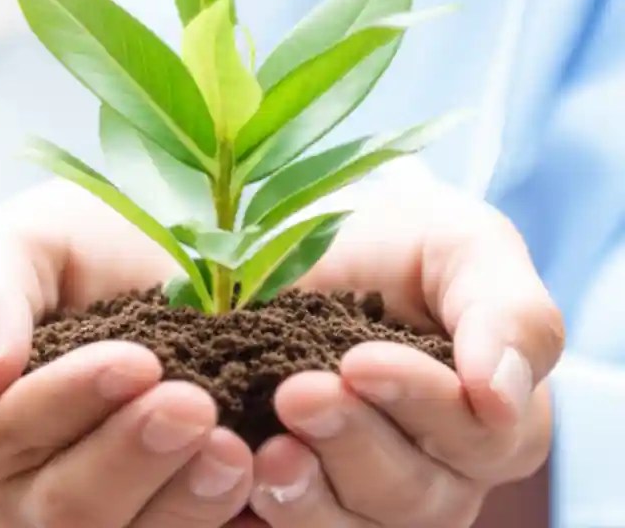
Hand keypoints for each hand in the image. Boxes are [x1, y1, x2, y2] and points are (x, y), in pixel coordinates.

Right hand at [0, 181, 255, 526]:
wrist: (174, 257)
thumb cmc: (78, 248)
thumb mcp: (22, 242)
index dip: (62, 404)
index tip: (137, 360)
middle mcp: (21, 490)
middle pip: (62, 510)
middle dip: (129, 459)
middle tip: (194, 405)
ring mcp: (103, 518)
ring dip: (184, 505)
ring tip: (237, 452)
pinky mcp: (170, 523)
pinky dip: (231, 523)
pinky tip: (273, 483)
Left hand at [249, 182, 562, 526]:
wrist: (291, 244)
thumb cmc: (397, 245)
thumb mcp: (463, 246)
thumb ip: (508, 312)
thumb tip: (500, 395)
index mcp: (492, 422)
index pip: (478, 436)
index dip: (421, 401)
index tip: (359, 361)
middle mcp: (435, 477)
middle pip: (414, 495)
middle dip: (353, 441)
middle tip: (298, 392)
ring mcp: (359, 498)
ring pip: (352, 527)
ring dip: (308, 495)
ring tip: (267, 451)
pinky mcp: (291, 502)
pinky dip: (262, 512)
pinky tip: (236, 478)